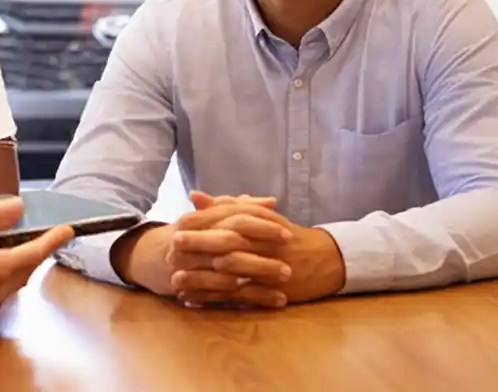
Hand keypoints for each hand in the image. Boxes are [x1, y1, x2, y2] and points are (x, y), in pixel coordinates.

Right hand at [0, 196, 74, 326]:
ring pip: (11, 284)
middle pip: (26, 271)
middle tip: (43, 237)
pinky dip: (0, 279)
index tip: (68, 229)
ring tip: (16, 248)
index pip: (35, 252)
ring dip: (18, 267)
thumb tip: (19, 207)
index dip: (53, 239)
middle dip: (36, 253)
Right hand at [112, 192, 282, 297]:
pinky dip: (246, 297)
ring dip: (258, 277)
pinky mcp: (188, 287)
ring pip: (228, 271)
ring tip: (284, 281)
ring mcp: (186, 264)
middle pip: (231, 242)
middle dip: (262, 252)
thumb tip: (271, 202)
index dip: (260, 223)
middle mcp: (189, 239)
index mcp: (196, 219)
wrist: (148, 258)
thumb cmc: (187, 236)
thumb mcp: (207, 218)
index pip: (232, 216)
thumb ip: (237, 209)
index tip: (287, 231)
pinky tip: (268, 298)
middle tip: (290, 258)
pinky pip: (222, 294)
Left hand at [169, 192, 346, 306]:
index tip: (176, 226)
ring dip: (201, 279)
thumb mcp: (259, 217)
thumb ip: (226, 206)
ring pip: (230, 274)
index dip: (200, 224)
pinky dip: (214, 300)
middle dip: (198, 246)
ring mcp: (266, 268)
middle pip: (226, 243)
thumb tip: (195, 196)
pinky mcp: (268, 290)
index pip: (226, 219)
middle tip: (172, 249)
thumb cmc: (285, 235)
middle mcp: (262, 243)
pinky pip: (237, 297)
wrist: (325, 258)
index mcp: (258, 222)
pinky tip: (194, 301)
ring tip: (176, 281)